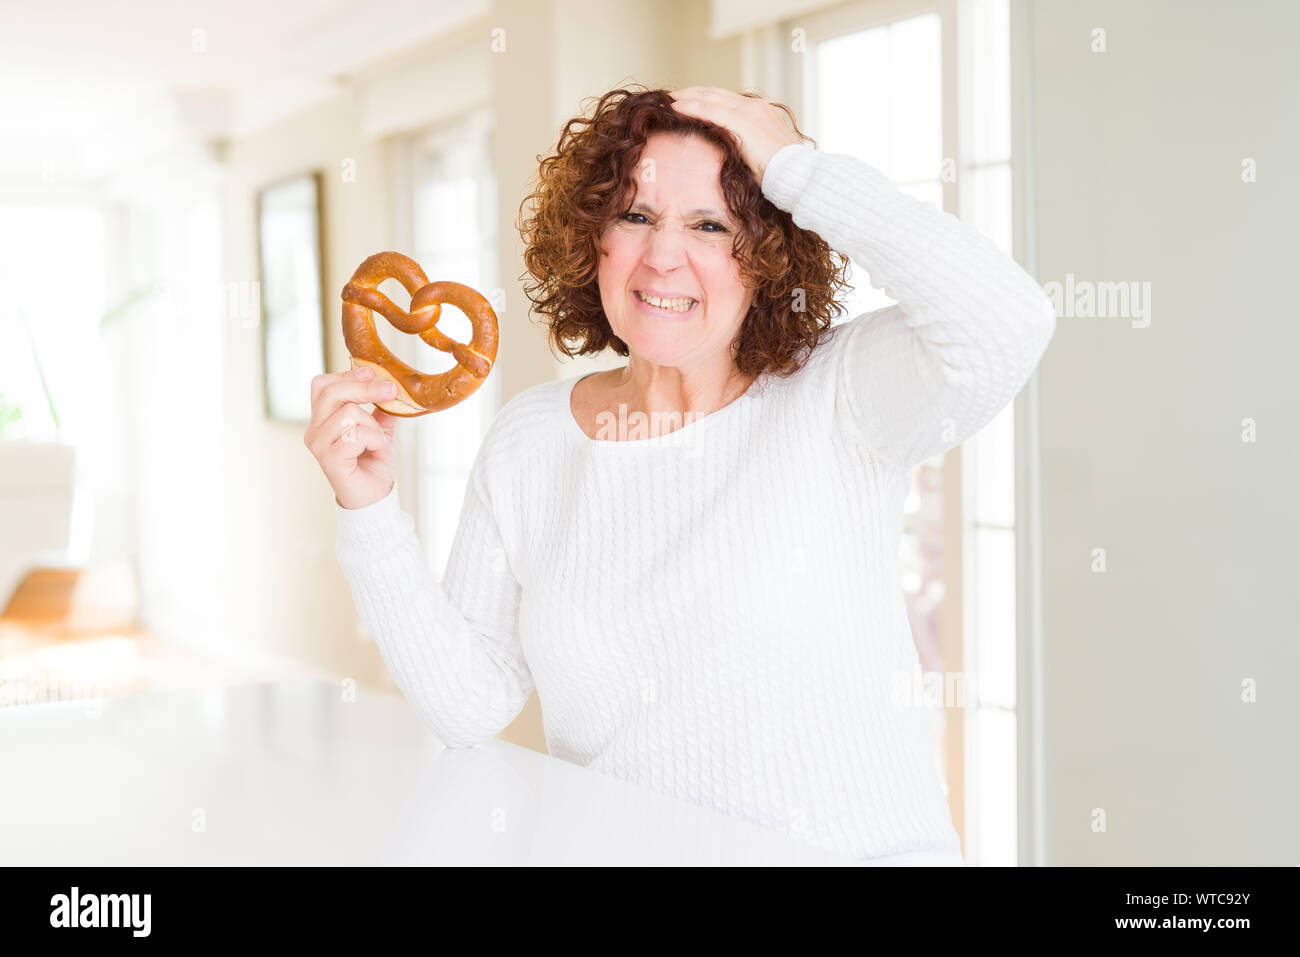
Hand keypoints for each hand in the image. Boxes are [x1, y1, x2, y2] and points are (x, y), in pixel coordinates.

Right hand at [304, 366, 399, 509]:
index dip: (346, 375)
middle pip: (331, 392)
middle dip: (365, 387)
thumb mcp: (379, 429)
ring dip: (373, 426)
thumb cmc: (373, 463)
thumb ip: (380, 408)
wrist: (375, 497)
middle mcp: (314, 431)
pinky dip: (374, 440)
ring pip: (348, 413)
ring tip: (379, 443)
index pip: (322, 386)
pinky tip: (377, 452)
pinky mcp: (329, 460)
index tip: (371, 371)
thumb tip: (391, 384)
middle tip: (391, 390)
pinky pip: (355, 436)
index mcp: (322, 420)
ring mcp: (319, 446)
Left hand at [667, 87, 805, 184]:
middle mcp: (755, 107)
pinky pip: (710, 110)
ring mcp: (749, 112)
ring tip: (670, 100)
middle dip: (694, 93)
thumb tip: (732, 154)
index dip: (707, 97)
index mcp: (762, 112)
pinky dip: (691, 107)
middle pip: (717, 93)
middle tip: (674, 95)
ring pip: (711, 98)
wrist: (797, 175)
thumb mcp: (763, 155)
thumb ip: (748, 147)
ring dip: (688, 97)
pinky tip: (676, 108)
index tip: (690, 100)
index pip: (728, 99)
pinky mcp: (742, 122)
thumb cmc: (782, 174)